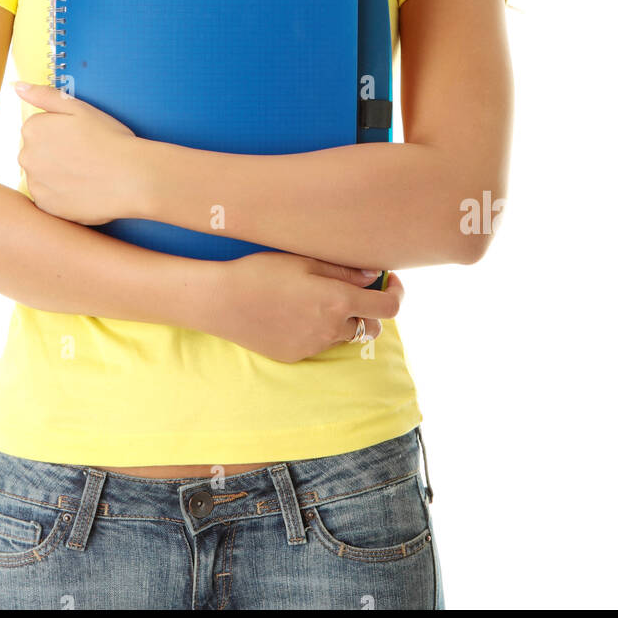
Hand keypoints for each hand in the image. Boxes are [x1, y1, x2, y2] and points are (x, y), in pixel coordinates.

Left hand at [13, 81, 144, 225]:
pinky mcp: (46, 206)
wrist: (131, 178)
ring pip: (42, 176)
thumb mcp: (79, 108)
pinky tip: (83, 190)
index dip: (62, 133)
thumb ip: (44, 96)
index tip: (81, 138)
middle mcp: (26, 156)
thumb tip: (17, 87)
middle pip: (37, 153)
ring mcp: (34, 183)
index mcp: (32, 129)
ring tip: (86, 174)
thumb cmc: (109, 139)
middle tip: (86, 156)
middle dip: (55, 154)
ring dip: (57, 175)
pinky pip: (49, 198)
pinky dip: (62, 195)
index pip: (39, 129)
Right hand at [203, 251, 403, 362]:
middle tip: (354, 291)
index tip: (389, 282)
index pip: (388, 308)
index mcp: (338, 302)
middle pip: (371, 328)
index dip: (396, 294)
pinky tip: (294, 313)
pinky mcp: (296, 356)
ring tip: (319, 301)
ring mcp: (313, 346)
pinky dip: (318, 330)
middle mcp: (331, 329)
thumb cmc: (262, 272)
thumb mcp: (305, 261)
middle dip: (371, 311)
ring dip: (343, 321)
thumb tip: (374, 275)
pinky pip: (319, 344)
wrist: (222, 301)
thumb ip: (344, 270)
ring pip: (344, 337)